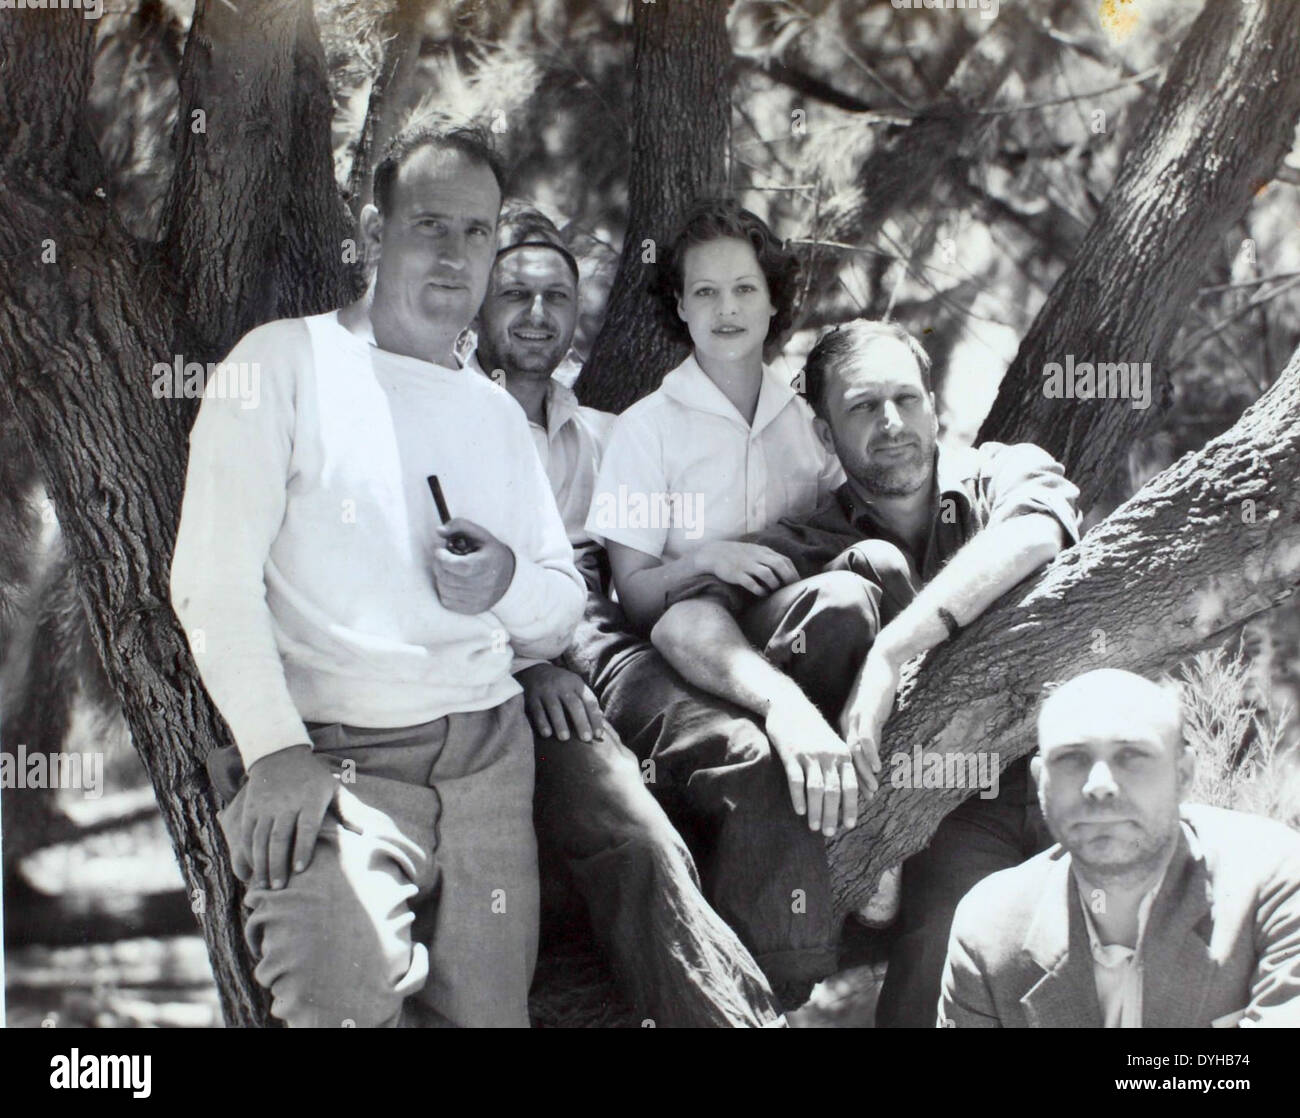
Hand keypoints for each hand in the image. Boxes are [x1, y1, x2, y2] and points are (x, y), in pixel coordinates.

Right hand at [232, 745, 337, 889]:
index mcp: (310, 799)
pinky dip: (245, 855)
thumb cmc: (313, 778)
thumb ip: (348, 810)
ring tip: (264, 886)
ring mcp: (265, 806)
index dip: (302, 847)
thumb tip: (364, 832)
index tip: (300, 869)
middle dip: (278, 863)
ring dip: (260, 864)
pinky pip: (245, 834)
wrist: (280, 754)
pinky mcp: (250, 809)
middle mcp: (286, 803)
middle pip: (279, 836)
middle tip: (280, 888)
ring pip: (260, 838)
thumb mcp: (333, 788)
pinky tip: (248, 872)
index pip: (306, 826)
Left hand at [431, 518, 515, 613]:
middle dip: (438, 565)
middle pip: (448, 578)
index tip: (439, 550)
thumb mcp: (481, 534)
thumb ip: (460, 526)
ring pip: (445, 589)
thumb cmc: (491, 553)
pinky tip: (452, 582)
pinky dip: (445, 590)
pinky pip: (447, 601)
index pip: (460, 566)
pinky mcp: (472, 609)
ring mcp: (477, 599)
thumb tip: (439, 531)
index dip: (443, 558)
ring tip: (448, 569)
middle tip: (442, 557)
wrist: (509, 578)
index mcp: (487, 565)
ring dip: (441, 577)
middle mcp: (483, 585)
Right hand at [518, 663, 604, 742]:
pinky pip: (537, 711)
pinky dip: (542, 722)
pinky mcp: (532, 697)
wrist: (534, 670)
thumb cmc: (560, 685)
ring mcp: (546, 691)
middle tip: (586, 739)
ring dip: (560, 723)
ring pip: (554, 707)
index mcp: (576, 683)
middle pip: (574, 704)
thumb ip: (586, 702)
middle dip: (581, 722)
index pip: (589, 701)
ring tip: (565, 738)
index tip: (598, 735)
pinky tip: (547, 734)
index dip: (595, 718)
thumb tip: (601, 721)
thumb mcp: (575, 686)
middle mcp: (562, 686)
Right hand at [694, 541, 798, 595]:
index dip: (793, 573)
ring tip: (774, 591)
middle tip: (790, 590)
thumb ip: (769, 558)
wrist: (714, 553)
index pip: (784, 560)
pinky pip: (751, 583)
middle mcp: (757, 556)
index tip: (797, 584)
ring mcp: (747, 565)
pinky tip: (762, 593)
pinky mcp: (737, 574)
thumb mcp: (755, 551)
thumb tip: (786, 571)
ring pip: (767, 574)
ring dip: (774, 584)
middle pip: (779, 566)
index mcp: (763, 551)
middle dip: (788, 579)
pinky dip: (759, 590)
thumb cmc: (738, 555)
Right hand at [764, 696, 858, 836]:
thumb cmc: (813, 730)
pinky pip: (796, 780)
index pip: (850, 785)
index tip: (849, 825)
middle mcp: (829, 755)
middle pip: (834, 791)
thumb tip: (852, 793)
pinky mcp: (791, 754)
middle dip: (832, 814)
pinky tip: (800, 811)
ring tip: (814, 827)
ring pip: (816, 788)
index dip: (851, 807)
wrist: (790, 706)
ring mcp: (809, 754)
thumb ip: (842, 765)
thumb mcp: (833, 744)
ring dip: (816, 810)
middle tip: (829, 832)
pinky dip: (798, 797)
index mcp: (842, 754)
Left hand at [840, 649, 899, 794]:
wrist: (881, 661)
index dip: (847, 779)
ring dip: (861, 774)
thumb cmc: (876, 687)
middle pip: (844, 760)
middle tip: (860, 800)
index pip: (842, 758)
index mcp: (844, 725)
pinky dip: (870, 754)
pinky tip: (877, 769)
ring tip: (869, 792)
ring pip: (853, 752)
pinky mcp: (867, 712)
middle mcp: (845, 724)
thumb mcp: (871, 715)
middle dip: (851, 783)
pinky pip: (866, 738)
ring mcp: (855, 718)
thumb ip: (870, 734)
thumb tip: (872, 756)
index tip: (851, 798)